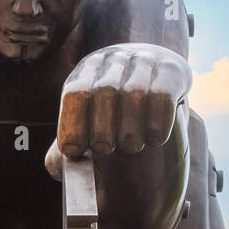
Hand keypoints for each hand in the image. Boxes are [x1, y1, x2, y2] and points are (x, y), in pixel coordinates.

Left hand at [45, 42, 190, 177]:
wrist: (159, 84)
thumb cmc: (117, 111)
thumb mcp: (90, 122)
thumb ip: (72, 145)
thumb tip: (56, 169)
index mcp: (87, 71)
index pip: (75, 93)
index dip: (73, 125)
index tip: (74, 151)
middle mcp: (114, 59)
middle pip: (104, 92)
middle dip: (102, 129)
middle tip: (104, 150)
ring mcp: (144, 59)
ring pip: (135, 94)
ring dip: (131, 130)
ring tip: (130, 146)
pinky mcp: (172, 68)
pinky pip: (163, 96)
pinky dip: (157, 124)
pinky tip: (154, 138)